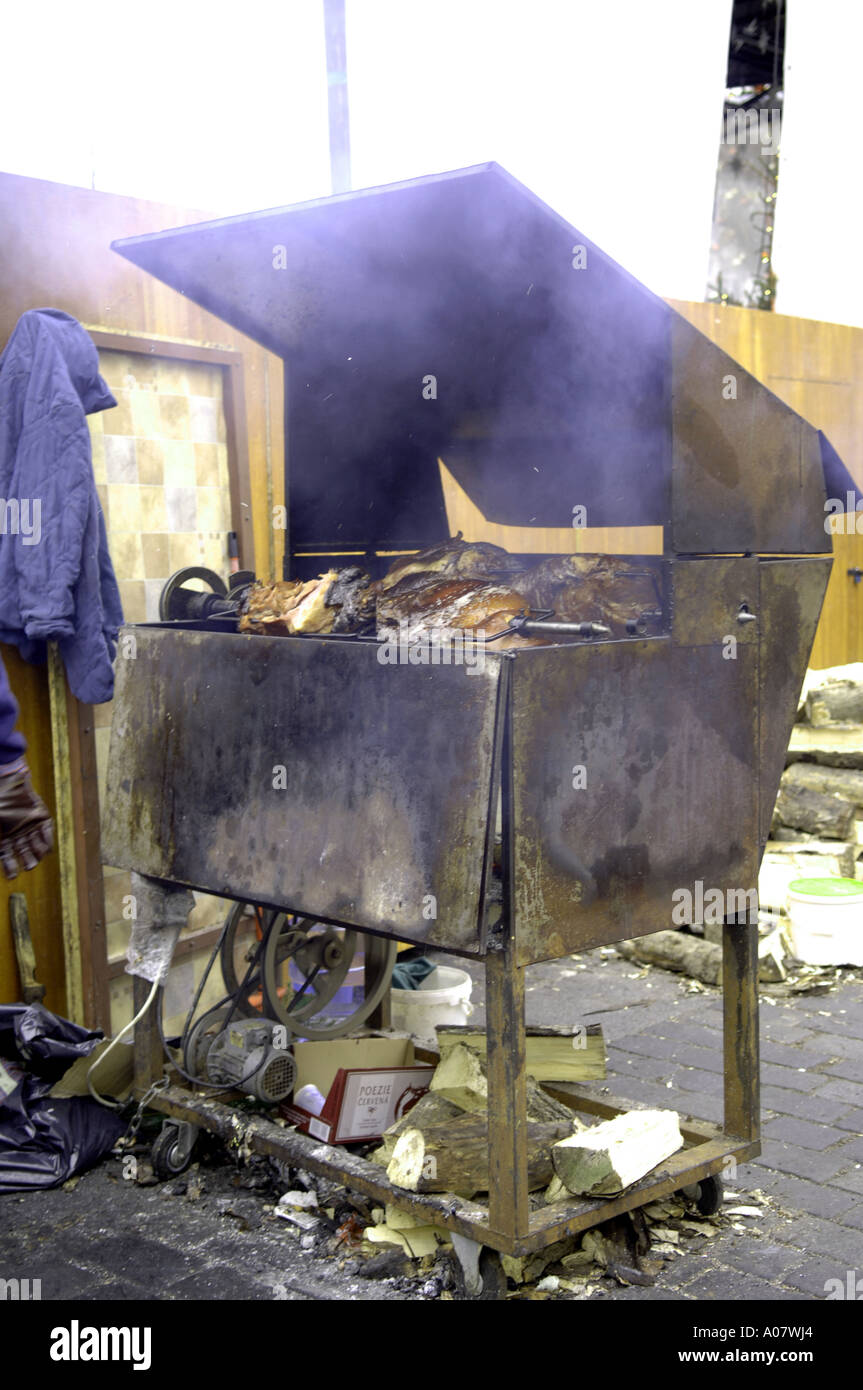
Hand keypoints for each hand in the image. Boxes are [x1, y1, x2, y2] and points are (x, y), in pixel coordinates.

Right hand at [0, 761, 53, 878]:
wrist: (6, 781)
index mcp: (3, 837)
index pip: (7, 858)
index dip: (10, 868)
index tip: (12, 877)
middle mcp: (17, 834)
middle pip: (23, 854)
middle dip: (26, 862)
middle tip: (26, 867)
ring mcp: (30, 827)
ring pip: (36, 847)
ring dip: (36, 855)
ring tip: (34, 861)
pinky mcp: (41, 818)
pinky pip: (47, 833)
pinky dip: (47, 842)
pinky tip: (46, 851)